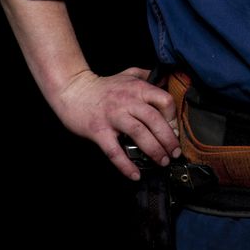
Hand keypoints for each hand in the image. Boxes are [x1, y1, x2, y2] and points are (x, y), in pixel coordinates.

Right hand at [54, 66, 180, 179]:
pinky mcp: (99, 131)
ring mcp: (113, 116)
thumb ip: (147, 76)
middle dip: (168, 139)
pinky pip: (115, 151)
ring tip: (162, 161)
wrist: (73, 91)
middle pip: (154, 120)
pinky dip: (126, 165)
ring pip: (139, 134)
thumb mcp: (128, 74)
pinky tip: (135, 175)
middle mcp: (127, 101)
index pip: (164, 100)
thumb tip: (168, 79)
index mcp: (137, 88)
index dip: (173, 117)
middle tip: (175, 152)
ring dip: (154, 150)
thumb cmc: (104, 86)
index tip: (175, 130)